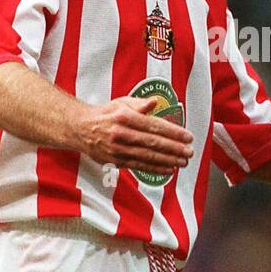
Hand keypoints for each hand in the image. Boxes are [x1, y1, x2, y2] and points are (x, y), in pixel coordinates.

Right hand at [79, 97, 193, 175]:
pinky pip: (139, 166)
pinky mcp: (116, 161)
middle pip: (153, 143)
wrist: (81, 129)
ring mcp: (118, 149)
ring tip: (183, 161)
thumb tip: (155, 102)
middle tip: (189, 151)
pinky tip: (168, 169)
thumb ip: (140, 104)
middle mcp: (121, 133)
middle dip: (174, 148)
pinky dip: (155, 168)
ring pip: (148, 156)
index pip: (154, 125)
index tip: (187, 136)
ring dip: (168, 160)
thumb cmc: (105, 115)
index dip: (173, 132)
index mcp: (125, 117)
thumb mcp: (121, 103)